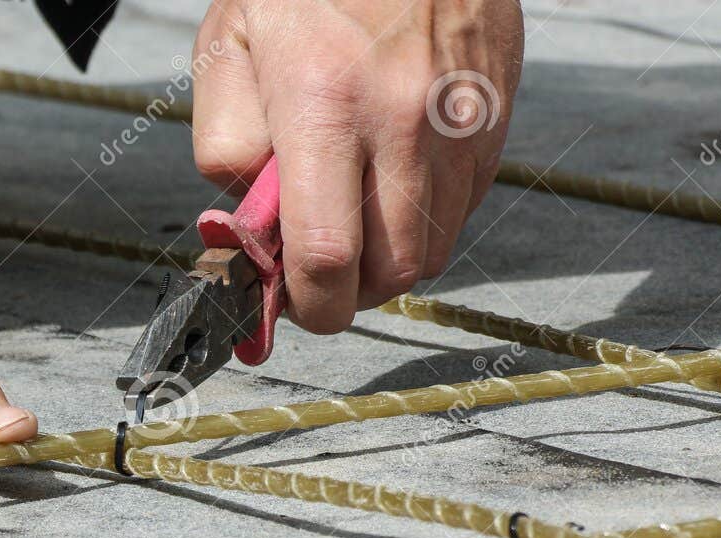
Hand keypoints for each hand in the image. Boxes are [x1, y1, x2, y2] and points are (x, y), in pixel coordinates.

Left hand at [192, 0, 523, 332]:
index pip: (327, 257)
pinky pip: (465, 204)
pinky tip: (392, 180)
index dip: (309, 304)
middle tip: (318, 270)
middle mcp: (403, 119)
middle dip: (350, 293)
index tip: (292, 305)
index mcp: (325, 105)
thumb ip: (226, 150)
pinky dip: (427, 217)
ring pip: (436, 247)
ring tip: (353, 220)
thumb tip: (250, 228)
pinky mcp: (495, 112)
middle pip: (392, 271)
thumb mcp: (227, 50)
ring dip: (389, 259)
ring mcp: (459, 119)